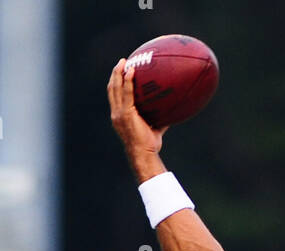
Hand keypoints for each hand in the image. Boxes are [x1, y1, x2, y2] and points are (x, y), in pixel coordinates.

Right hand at [107, 60, 168, 182]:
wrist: (144, 155)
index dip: (116, 83)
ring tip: (124, 62)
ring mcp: (119, 114)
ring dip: (118, 74)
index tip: (121, 72)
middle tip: (122, 62)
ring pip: (115, 88)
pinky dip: (127, 81)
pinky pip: (126, 93)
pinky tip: (132, 71)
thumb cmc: (150, 146)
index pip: (115, 96)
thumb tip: (173, 109)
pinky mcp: (125, 114)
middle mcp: (116, 114)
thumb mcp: (155, 129)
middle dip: (115, 74)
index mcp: (120, 117)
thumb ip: (160, 118)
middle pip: (112, 89)